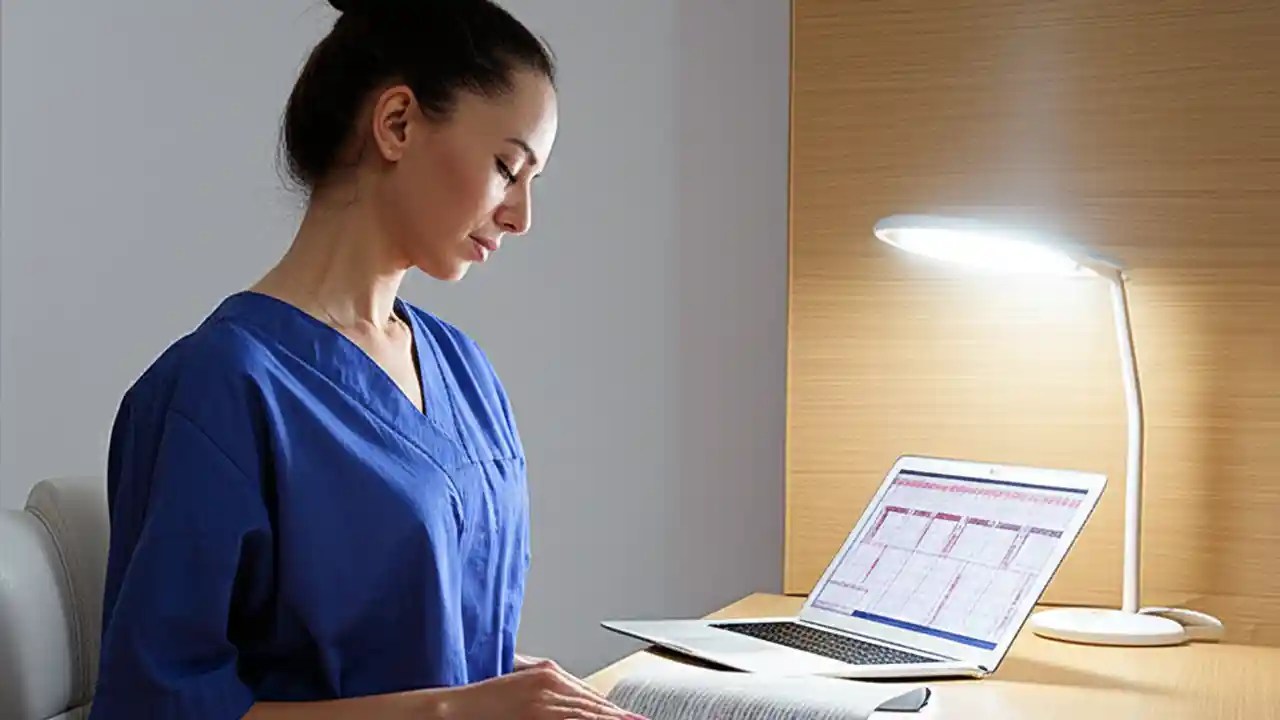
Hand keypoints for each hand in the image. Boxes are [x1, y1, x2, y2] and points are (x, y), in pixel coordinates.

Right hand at [437, 657, 646, 719]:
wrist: (452, 710)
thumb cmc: (482, 703)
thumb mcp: (518, 684)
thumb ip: (542, 687)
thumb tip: (569, 695)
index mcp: (548, 672)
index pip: (591, 695)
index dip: (614, 710)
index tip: (632, 717)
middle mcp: (550, 682)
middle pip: (596, 704)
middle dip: (619, 716)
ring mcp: (545, 699)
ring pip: (590, 713)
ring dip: (613, 719)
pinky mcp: (538, 713)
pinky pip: (575, 719)